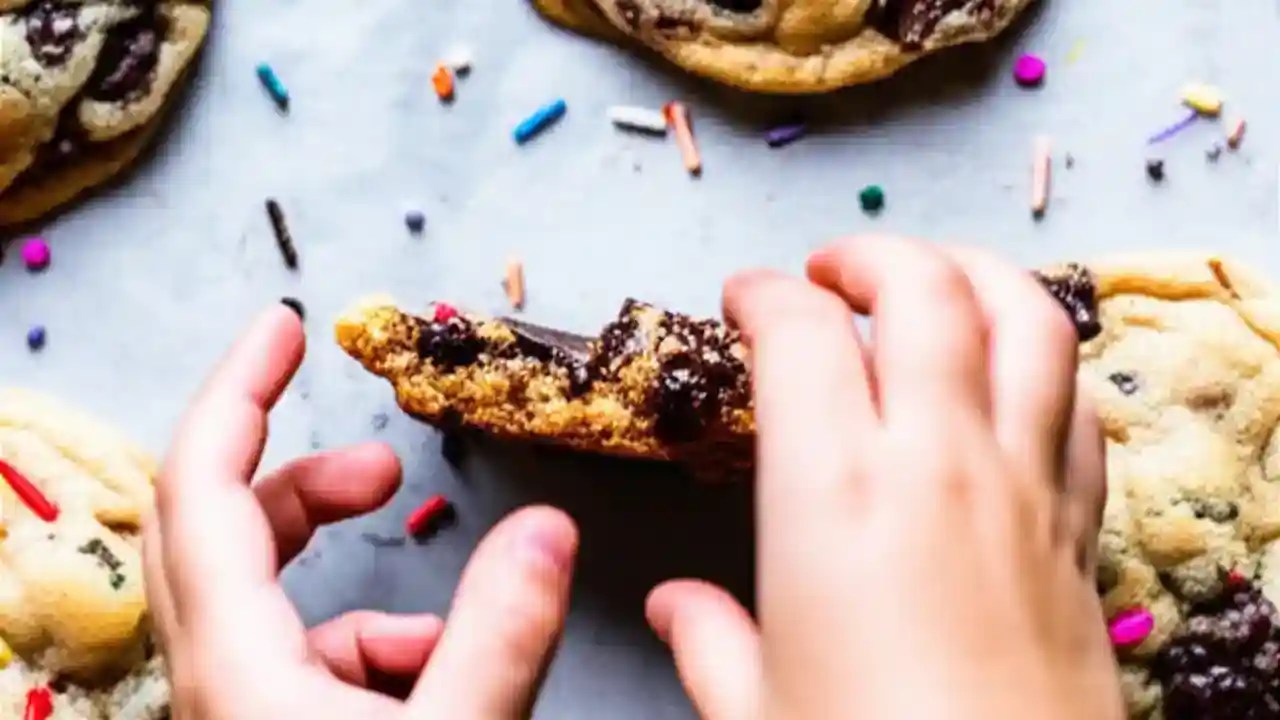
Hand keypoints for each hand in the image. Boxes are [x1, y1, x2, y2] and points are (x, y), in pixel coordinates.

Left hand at [144, 305, 578, 718]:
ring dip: (346, 576)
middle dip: (302, 475)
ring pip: (260, 598)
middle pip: (218, 529)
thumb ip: (502, 632)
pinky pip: (300, 657)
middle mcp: (213, 678)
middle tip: (380, 465)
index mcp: (233, 662)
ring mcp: (233, 708)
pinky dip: (368, 644)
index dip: (240, 388)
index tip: (285, 326)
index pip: (202, 484)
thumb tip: (546, 527)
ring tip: (435, 619)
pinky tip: (429, 671)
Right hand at [646, 237, 1123, 718]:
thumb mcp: (756, 708)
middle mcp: (937, 462)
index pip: (800, 333)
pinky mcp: (1080, 532)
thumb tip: (676, 611)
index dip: (763, 295)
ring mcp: (1023, 488)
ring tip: (932, 281)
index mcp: (832, 490)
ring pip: (1028, 320)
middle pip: (926, 288)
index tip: (743, 300)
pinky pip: (1080, 407)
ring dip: (975, 275)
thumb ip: (710, 644)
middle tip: (830, 274)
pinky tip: (1012, 378)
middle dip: (872, 254)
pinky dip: (1045, 364)